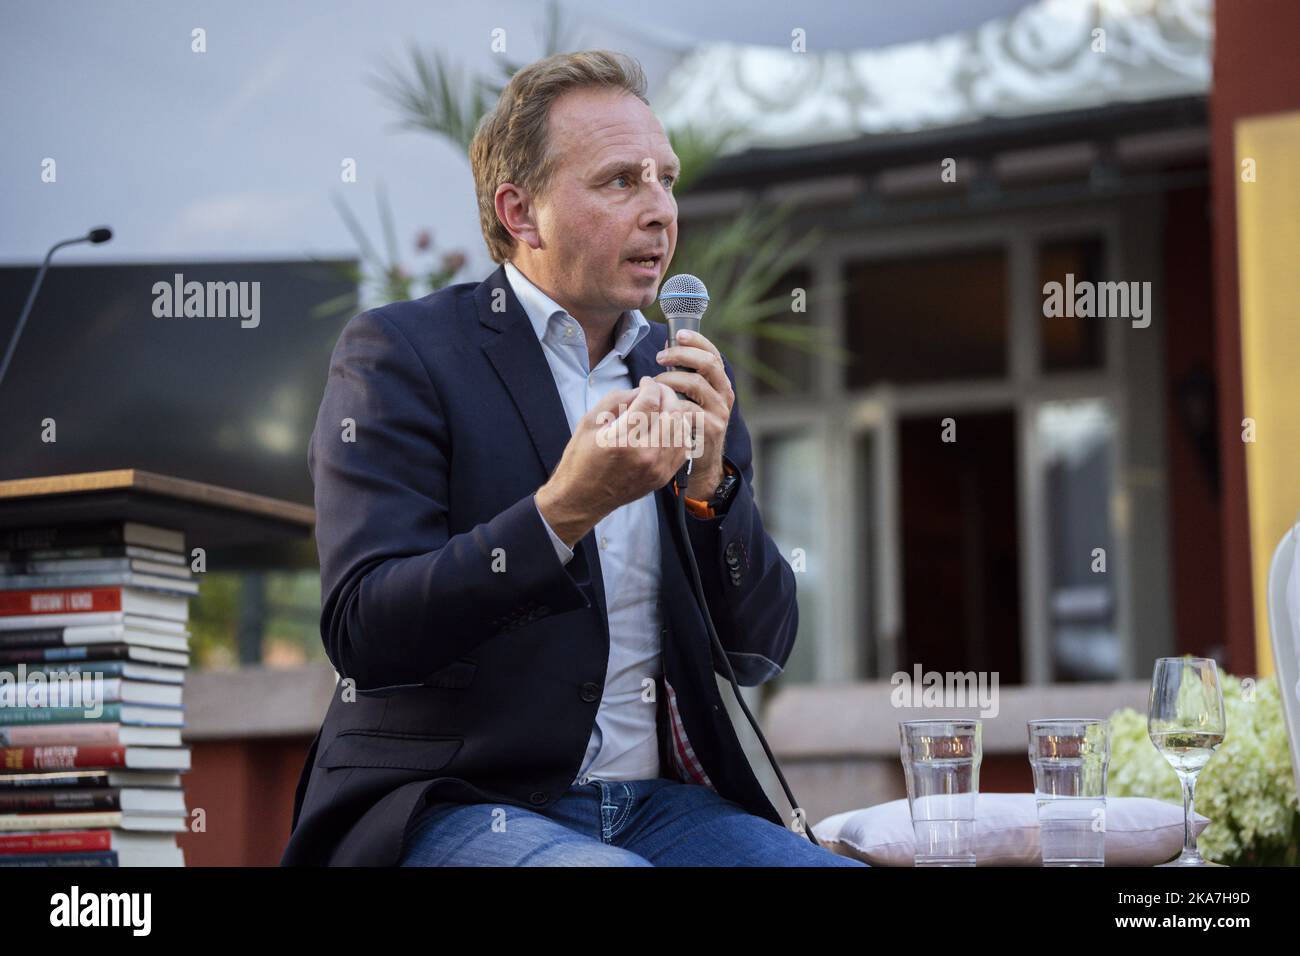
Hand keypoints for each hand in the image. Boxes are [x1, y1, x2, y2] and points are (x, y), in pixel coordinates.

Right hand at [535, 377, 689, 547]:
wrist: (581, 499)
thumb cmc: (580, 460)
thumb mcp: (588, 422)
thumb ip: (616, 400)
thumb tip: (640, 390)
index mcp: (622, 440)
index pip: (651, 401)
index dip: (650, 385)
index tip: (645, 382)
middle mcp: (644, 455)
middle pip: (672, 413)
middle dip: (667, 395)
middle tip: (657, 391)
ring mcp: (656, 469)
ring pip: (682, 430)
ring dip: (675, 413)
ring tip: (662, 408)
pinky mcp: (662, 478)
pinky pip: (683, 449)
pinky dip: (679, 433)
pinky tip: (667, 428)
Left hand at [653, 328, 732, 497]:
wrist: (701, 464)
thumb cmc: (689, 426)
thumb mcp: (691, 399)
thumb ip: (684, 377)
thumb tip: (668, 349)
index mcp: (720, 384)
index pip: (714, 354)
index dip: (698, 341)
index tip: (679, 334)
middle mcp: (724, 395)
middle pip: (707, 364)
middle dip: (681, 355)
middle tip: (660, 356)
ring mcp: (720, 412)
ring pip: (695, 383)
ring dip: (670, 379)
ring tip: (654, 384)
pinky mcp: (711, 428)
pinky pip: (688, 408)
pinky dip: (670, 402)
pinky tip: (659, 404)